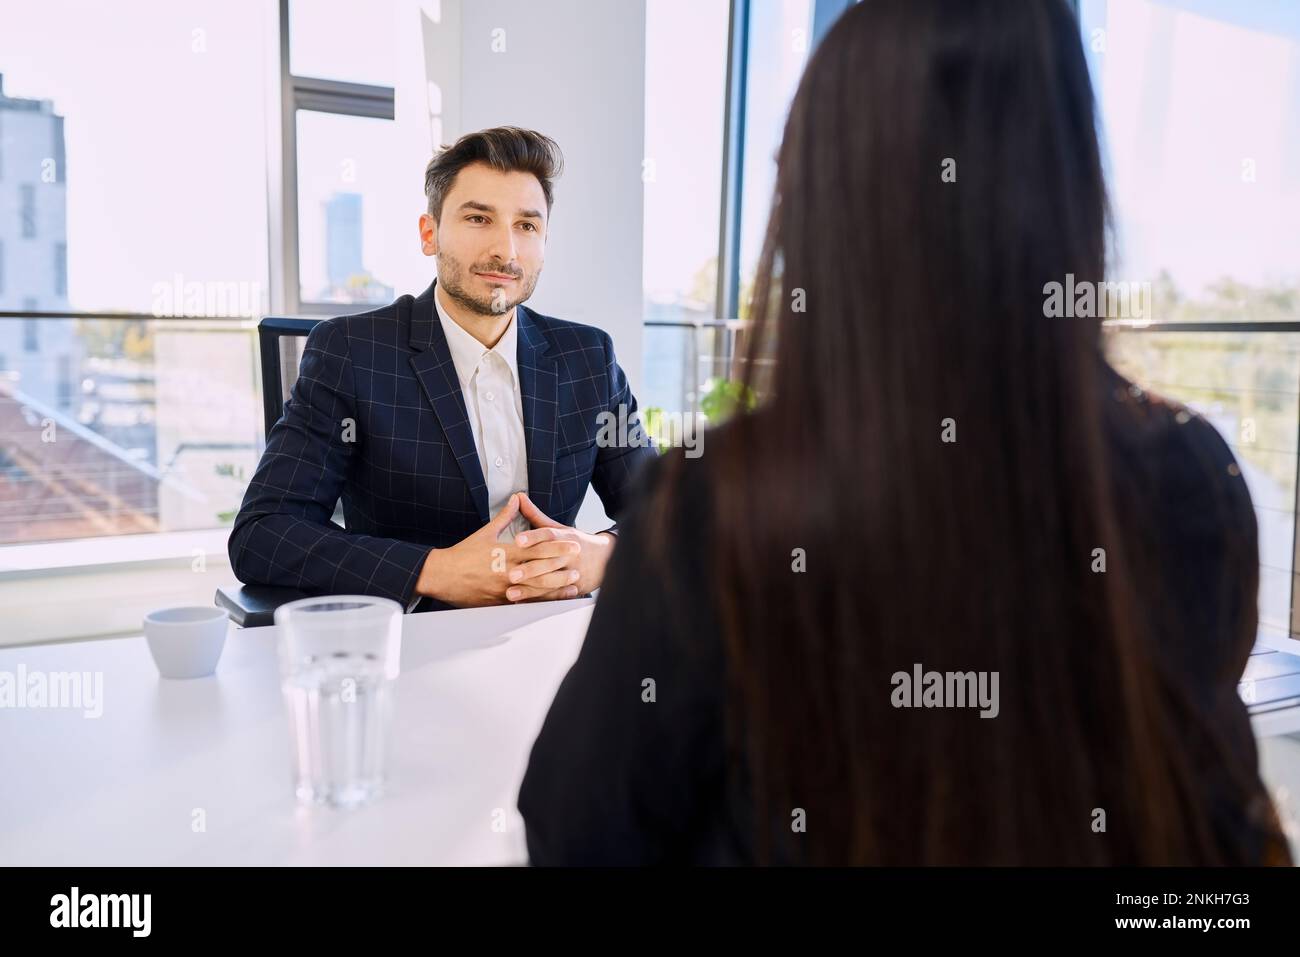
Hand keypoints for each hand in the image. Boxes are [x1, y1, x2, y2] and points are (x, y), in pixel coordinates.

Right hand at [415, 493, 582, 606]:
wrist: (443, 575)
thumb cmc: (463, 553)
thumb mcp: (485, 532)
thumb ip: (505, 516)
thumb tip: (517, 498)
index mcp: (507, 552)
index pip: (537, 548)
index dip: (557, 545)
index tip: (573, 542)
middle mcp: (508, 571)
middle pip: (541, 570)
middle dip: (562, 567)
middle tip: (579, 565)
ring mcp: (505, 589)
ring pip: (536, 590)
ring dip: (556, 588)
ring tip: (572, 585)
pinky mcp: (500, 602)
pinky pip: (524, 603)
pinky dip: (540, 602)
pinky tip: (552, 602)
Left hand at [504, 493, 615, 602]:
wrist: (605, 558)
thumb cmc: (575, 541)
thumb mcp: (558, 527)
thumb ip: (536, 515)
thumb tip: (518, 496)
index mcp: (565, 537)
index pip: (548, 535)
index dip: (533, 537)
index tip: (518, 540)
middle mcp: (570, 555)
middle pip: (548, 561)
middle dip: (529, 569)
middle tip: (510, 573)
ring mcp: (573, 573)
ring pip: (550, 582)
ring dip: (530, 589)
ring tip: (511, 592)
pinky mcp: (573, 588)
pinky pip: (554, 596)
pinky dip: (538, 600)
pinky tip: (523, 603)